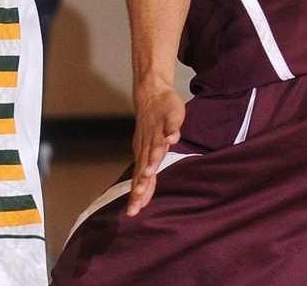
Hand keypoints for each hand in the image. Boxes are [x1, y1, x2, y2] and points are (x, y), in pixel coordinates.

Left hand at [127, 85, 185, 216]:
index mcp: (146, 156)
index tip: (134, 211)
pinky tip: (172, 138)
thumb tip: (147, 180)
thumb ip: (151, 164)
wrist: (152, 96)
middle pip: (145, 167)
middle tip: (136, 198)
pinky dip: (171, 131)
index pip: (142, 179)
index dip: (139, 194)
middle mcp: (149, 146)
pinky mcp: (169, 117)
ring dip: (153, 159)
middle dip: (141, 184)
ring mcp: (158, 132)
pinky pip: (170, 125)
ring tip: (149, 172)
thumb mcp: (153, 147)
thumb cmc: (154, 127)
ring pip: (155, 147)